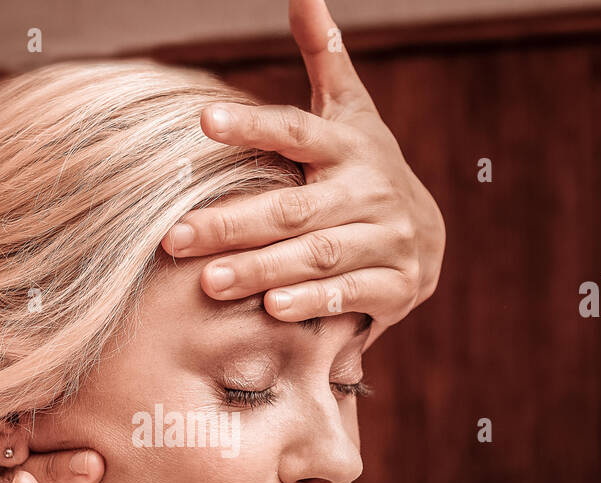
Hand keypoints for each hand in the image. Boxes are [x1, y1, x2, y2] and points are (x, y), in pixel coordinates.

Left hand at [161, 0, 444, 350]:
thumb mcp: (349, 112)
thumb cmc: (363, 169)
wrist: (425, 237)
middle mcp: (370, 190)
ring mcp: (388, 239)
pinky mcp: (397, 286)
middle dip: (232, 224)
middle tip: (175, 237)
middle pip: (293, 208)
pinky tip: (271, 308)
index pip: (296, 130)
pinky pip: (349, 294)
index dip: (252, 124)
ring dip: (261, 268)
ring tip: (208, 281)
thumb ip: (324, 55)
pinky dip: (311, 302)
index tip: (203, 119)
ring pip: (317, 254)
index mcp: (349, 145)